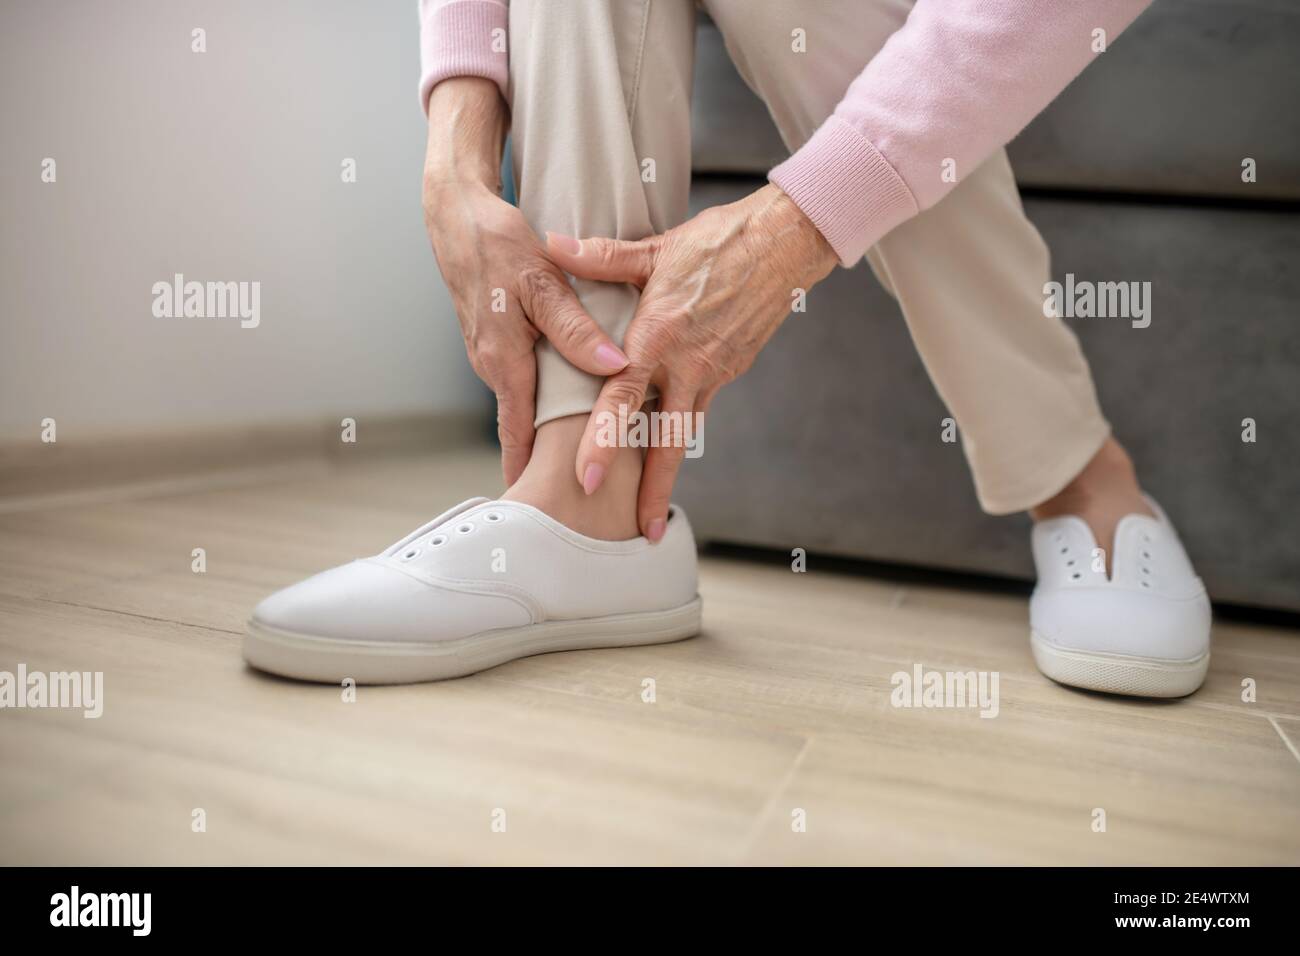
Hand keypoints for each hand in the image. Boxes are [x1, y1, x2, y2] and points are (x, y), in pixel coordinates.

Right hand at [423, 78, 628, 484]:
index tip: (541, 507)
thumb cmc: (496, 243)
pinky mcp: (495, 337)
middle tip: (576, 490)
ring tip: (580, 452)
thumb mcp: (542, 283)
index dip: (531, 470)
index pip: (519, 433)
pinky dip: (544, 391)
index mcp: (504, 361)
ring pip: (525, 398)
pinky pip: (523, 374)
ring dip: (547, 424)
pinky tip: (569, 394)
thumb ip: (577, 329)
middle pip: (524, 423)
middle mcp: (493, 365)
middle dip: (545, 457)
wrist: (455, 214)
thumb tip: (614, 366)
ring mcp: (491, 352)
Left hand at [545, 183, 836, 540]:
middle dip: (652, 488)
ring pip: (684, 432)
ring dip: (668, 475)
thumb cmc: (720, 240)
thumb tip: (552, 246)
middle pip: (665, 438)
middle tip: (639, 530)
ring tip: (652, 514)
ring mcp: (713, 370)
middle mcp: (688, 363)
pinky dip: (679, 432)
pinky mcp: (729, 369)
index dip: (604, 439)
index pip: (624, 396)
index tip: (587, 477)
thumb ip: (601, 258)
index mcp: (662, 334)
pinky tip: (662, 451)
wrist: (786, 243)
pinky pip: (697, 407)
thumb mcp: (656, 247)